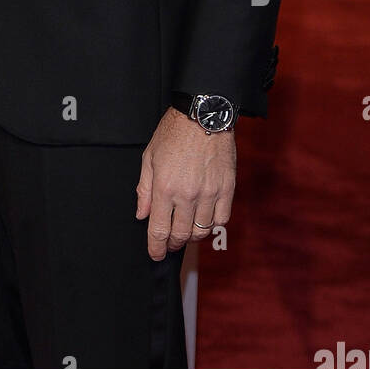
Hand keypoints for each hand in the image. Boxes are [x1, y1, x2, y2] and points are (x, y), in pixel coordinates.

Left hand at [135, 107, 235, 260]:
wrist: (203, 114)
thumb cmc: (174, 132)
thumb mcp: (149, 157)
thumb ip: (145, 189)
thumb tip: (142, 214)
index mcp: (165, 187)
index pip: (159, 229)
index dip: (156, 247)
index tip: (155, 254)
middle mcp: (188, 194)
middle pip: (181, 235)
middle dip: (172, 244)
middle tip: (168, 243)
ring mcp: (210, 193)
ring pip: (201, 230)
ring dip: (191, 236)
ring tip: (185, 231)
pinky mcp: (227, 189)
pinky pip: (221, 219)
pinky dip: (212, 225)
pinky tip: (204, 219)